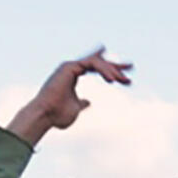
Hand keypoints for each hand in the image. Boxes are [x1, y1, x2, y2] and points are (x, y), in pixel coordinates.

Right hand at [5, 48, 130, 145]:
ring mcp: (70, 66)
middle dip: (115, 65)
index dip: (111, 70)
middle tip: (131, 66)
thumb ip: (81, 103)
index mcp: (73, 75)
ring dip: (111, 70)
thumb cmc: (57, 116)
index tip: (125, 76)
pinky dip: (103, 70)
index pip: (95, 68)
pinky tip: (111, 80)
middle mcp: (71, 68)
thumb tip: (88, 101)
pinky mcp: (69, 67)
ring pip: (97, 62)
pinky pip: (91, 64)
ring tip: (122, 81)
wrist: (45, 116)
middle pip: (98, 62)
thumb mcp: (75, 109)